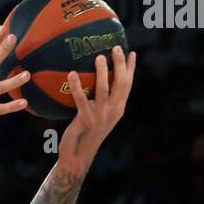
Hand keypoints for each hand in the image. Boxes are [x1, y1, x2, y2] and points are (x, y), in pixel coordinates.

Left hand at [58, 46, 136, 172]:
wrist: (78, 156)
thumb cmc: (85, 134)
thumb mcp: (99, 117)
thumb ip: (102, 101)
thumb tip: (97, 81)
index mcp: (118, 109)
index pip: (128, 86)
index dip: (131, 69)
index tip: (132, 53)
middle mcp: (112, 112)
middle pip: (121, 84)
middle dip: (120, 65)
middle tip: (116, 47)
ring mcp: (100, 116)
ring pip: (104, 90)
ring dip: (102, 72)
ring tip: (99, 56)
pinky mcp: (86, 120)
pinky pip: (81, 100)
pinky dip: (76, 86)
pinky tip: (72, 73)